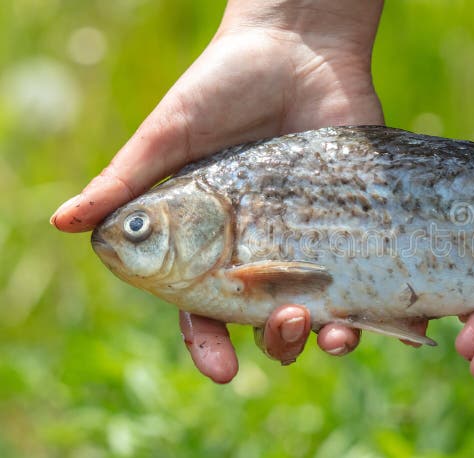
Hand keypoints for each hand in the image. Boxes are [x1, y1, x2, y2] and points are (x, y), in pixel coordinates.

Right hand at [51, 0, 383, 382]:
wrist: (297, 46)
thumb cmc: (223, 86)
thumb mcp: (170, 132)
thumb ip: (127, 179)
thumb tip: (63, 223)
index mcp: (209, 242)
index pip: (205, 308)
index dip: (209, 344)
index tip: (221, 369)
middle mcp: (261, 249)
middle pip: (265, 319)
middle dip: (276, 339)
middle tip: (285, 326)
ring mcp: (312, 239)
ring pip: (320, 310)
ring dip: (325, 334)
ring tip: (331, 332)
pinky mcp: (356, 223)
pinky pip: (368, 276)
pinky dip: (374, 308)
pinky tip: (378, 318)